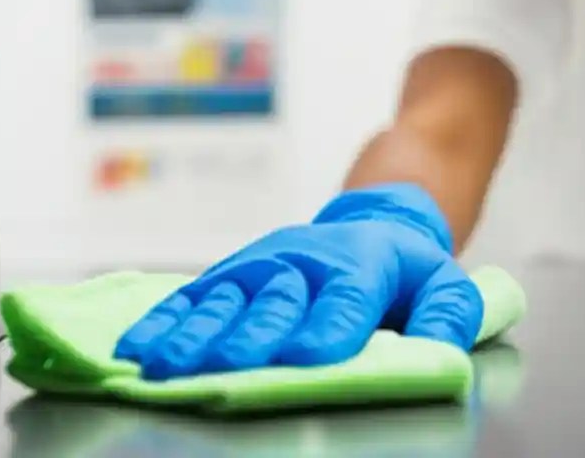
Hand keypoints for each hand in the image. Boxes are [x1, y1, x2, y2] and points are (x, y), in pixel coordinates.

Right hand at [114, 183, 483, 380]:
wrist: (371, 220)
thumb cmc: (405, 269)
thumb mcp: (444, 283)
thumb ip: (448, 315)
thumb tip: (442, 348)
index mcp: (360, 265)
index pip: (345, 299)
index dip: (326, 326)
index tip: (307, 356)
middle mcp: (303, 262)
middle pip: (275, 302)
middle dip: (250, 334)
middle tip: (225, 363)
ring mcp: (261, 265)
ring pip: (225, 299)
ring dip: (194, 333)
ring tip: (165, 364)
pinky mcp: (230, 273)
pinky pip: (192, 296)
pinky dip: (163, 321)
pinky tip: (136, 347)